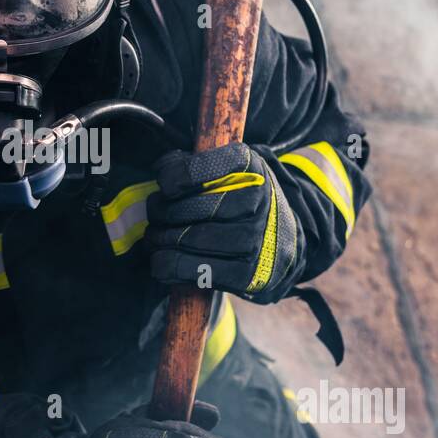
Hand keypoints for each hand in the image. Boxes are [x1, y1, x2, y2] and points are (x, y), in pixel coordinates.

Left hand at [146, 141, 300, 300]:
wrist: (282, 239)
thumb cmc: (240, 199)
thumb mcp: (226, 169)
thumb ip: (191, 162)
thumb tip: (163, 170)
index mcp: (250, 167)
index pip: (202, 169)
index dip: (173, 177)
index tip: (165, 185)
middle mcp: (257, 201)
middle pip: (191, 208)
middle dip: (161, 211)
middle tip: (155, 213)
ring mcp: (254, 240)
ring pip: (189, 240)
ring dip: (160, 240)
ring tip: (155, 236)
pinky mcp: (246, 274)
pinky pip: (193, 271)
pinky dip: (167, 267)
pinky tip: (161, 261)